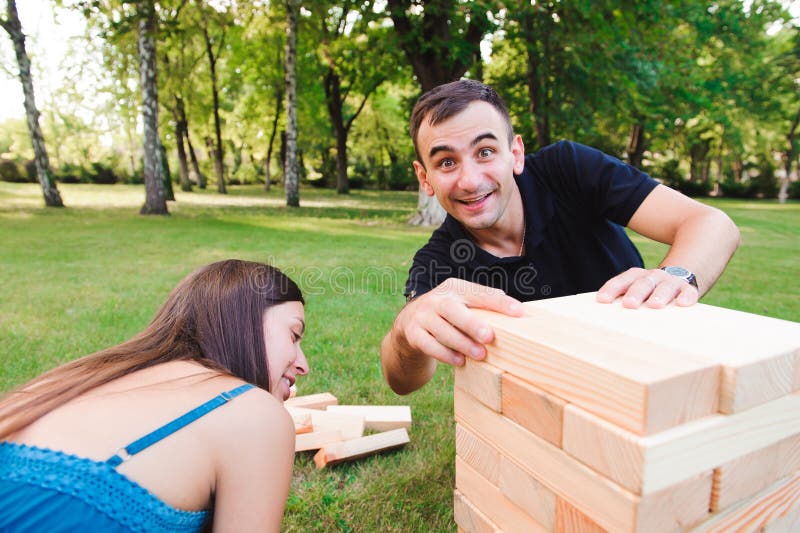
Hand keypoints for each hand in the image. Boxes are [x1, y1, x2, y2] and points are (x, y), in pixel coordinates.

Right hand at [396, 278, 522, 367]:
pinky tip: (459, 361)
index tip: (518, 312)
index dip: (499, 302)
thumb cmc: (449, 313)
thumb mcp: (463, 303)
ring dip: (462, 344)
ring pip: (443, 331)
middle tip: (489, 337)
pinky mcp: (413, 334)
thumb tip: (518, 311)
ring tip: (480, 355)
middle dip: (472, 324)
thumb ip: (484, 304)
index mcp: (454, 288)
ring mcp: (422, 316)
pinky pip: (430, 345)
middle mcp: (436, 299)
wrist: (410, 322)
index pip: (478, 293)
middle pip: (454, 310)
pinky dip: (445, 354)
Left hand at [596, 267, 698, 308]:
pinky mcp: (687, 289)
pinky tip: (682, 304)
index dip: (612, 289)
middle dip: (635, 293)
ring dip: (659, 294)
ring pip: (665, 286)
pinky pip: (688, 292)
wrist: (677, 281)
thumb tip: (601, 323)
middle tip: (629, 304)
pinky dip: (685, 296)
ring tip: (654, 305)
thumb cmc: (648, 295)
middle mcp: (652, 276)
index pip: (622, 281)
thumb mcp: (636, 295)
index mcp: (635, 277)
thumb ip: (621, 303)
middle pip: (642, 283)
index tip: (602, 300)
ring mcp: (670, 282)